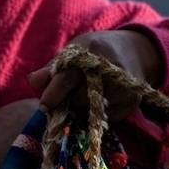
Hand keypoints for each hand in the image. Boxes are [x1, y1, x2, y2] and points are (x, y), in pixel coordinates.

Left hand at [26, 29, 162, 122]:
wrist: (136, 51)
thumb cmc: (95, 51)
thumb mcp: (74, 50)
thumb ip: (52, 67)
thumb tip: (32, 82)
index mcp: (92, 50)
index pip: (68, 77)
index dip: (53, 93)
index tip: (44, 105)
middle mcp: (111, 69)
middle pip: (79, 97)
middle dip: (66, 102)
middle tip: (61, 101)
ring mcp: (124, 87)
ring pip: (91, 110)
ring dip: (80, 109)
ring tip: (82, 96)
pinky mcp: (131, 103)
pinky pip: (104, 118)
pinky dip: (95, 114)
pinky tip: (97, 101)